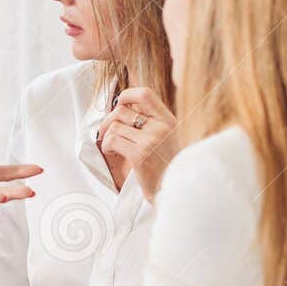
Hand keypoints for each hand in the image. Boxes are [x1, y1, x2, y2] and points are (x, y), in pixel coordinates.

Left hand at [96, 87, 178, 201]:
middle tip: (107, 132)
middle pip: (121, 110)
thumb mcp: (168, 138)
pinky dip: (107, 146)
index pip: (145, 94)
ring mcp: (151, 141)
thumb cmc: (168, 166)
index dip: (127, 95)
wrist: (179, 191)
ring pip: (114, 126)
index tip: (119, 104)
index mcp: (169, 120)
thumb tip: (122, 107)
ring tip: (113, 147)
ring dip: (107, 136)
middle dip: (108, 120)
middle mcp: (161, 127)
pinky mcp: (140, 155)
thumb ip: (152, 123)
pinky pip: (112, 140)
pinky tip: (113, 153)